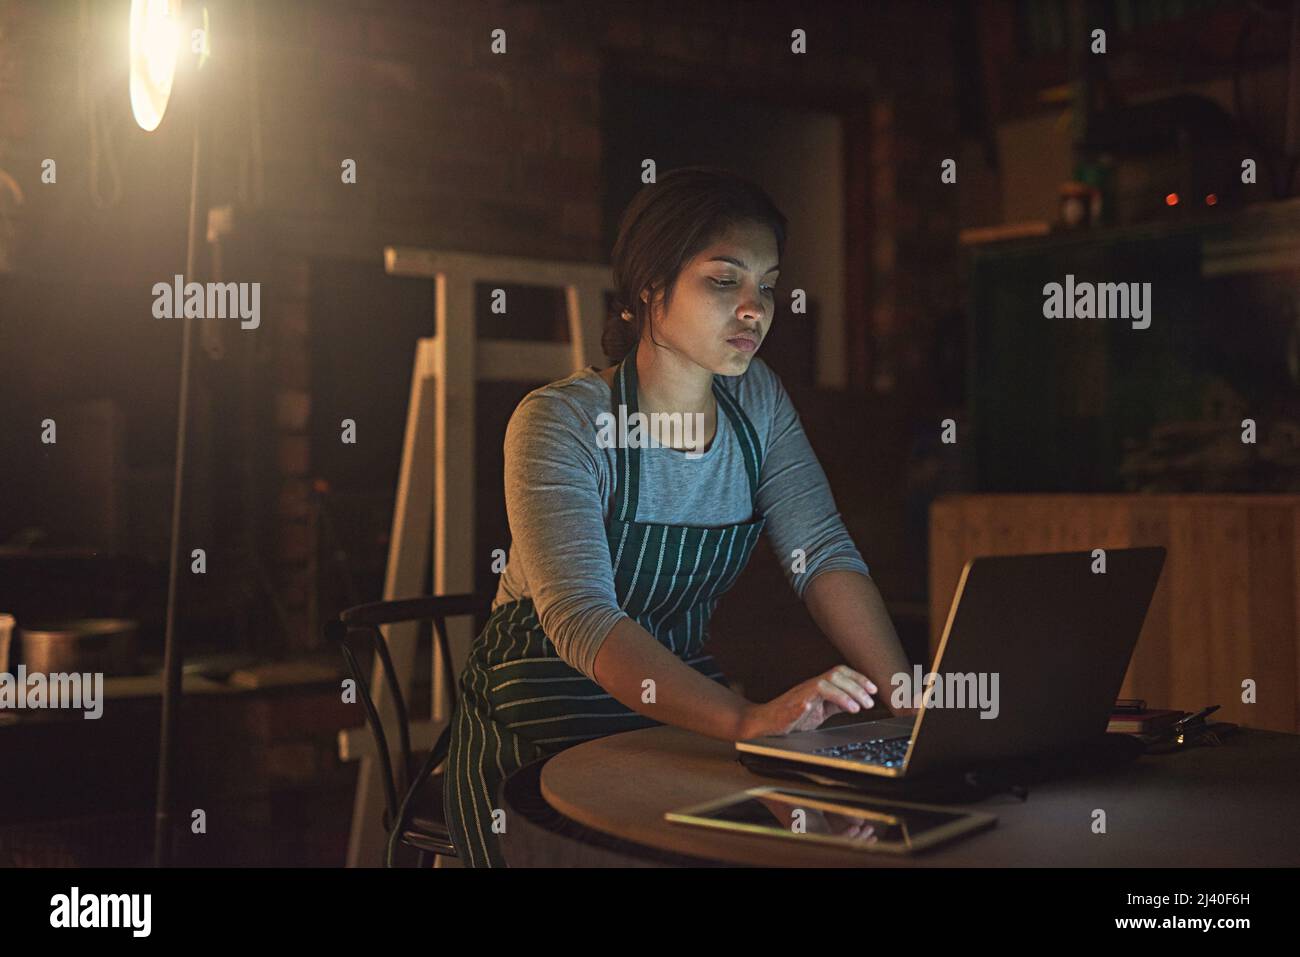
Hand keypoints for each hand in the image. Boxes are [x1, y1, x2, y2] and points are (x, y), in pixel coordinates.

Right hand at [739, 665, 877, 738]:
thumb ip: (836, 704)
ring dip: (843, 695)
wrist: (765, 723)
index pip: (840, 673)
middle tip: (869, 702)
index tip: (874, 690)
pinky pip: (801, 702)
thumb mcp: (820, 710)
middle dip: (856, 687)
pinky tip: (819, 709)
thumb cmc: (791, 716)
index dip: (858, 678)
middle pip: (835, 675)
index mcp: (818, 686)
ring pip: (823, 684)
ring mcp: (799, 695)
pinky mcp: (789, 708)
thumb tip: (858, 701)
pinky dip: (811, 705)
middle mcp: (810, 686)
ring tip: (856, 709)